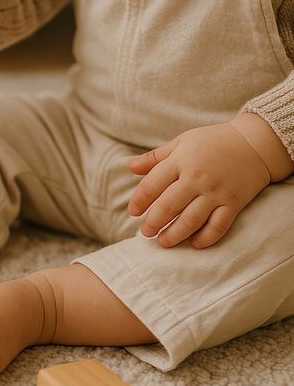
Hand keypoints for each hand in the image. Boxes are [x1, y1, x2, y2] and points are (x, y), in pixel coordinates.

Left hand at [127, 122, 271, 248]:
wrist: (256, 143)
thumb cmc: (213, 141)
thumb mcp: (181, 142)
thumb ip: (155, 157)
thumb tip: (129, 167)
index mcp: (181, 161)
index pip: (153, 184)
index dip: (140, 200)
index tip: (133, 212)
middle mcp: (197, 178)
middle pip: (169, 206)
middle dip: (154, 222)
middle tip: (145, 233)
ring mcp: (217, 192)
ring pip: (191, 219)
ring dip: (175, 234)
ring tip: (163, 242)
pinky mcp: (234, 203)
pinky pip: (218, 225)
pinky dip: (206, 237)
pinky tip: (194, 244)